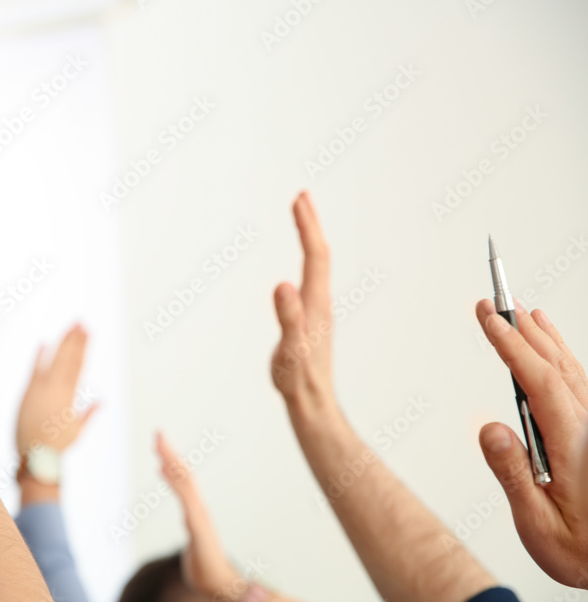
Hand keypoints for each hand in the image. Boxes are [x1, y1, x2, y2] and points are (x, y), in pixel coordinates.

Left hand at [16, 324, 97, 452]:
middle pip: (68, 358)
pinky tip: (44, 342)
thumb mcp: (77, 431)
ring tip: (70, 326)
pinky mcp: (28, 393)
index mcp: (70, 398)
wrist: (35, 458)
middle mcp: (57, 390)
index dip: (84, 348)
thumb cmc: (57, 448)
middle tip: (82, 322)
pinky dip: (39, 356)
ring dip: (62, 342)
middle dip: (75, 339)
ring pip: (54, 360)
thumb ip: (88, 414)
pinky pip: (35, 370)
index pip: (79, 366)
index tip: (89, 333)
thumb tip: (102, 401)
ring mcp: (41, 390)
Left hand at [157, 432, 241, 601]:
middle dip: (170, 452)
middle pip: (184, 474)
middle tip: (157, 432)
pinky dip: (174, 482)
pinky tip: (162, 469)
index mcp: (195, 512)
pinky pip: (184, 498)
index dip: (172, 462)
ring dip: (170, 460)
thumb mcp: (195, 548)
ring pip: (184, 481)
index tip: (160, 446)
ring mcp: (199, 515)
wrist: (222, 587)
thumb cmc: (207, 571)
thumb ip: (194, 536)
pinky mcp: (198, 526)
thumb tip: (193, 535)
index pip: (183, 481)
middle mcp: (198, 509)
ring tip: (158, 444)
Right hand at [269, 192, 337, 418]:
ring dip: (309, 240)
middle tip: (302, 197)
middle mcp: (319, 303)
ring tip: (302, 220)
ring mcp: (315, 312)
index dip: (307, 226)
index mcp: (314, 304)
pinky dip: (305, 262)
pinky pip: (309, 281)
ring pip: (316, 267)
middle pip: (319, 255)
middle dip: (310, 224)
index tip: (299, 199)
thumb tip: (283, 285)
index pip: (314, 256)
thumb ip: (288, 318)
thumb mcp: (290, 350)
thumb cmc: (299, 381)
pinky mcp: (309, 321)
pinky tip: (299, 269)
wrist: (312, 404)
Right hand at [476, 299, 587, 587]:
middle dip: (522, 329)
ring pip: (570, 371)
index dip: (510, 343)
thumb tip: (491, 427)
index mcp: (573, 445)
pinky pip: (579, 384)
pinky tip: (552, 350)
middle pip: (554, 366)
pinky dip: (562, 359)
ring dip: (544, 339)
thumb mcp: (539, 525)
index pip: (536, 379)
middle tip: (497, 299)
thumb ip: (514, 474)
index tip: (488, 314)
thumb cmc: (583, 552)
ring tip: (523, 312)